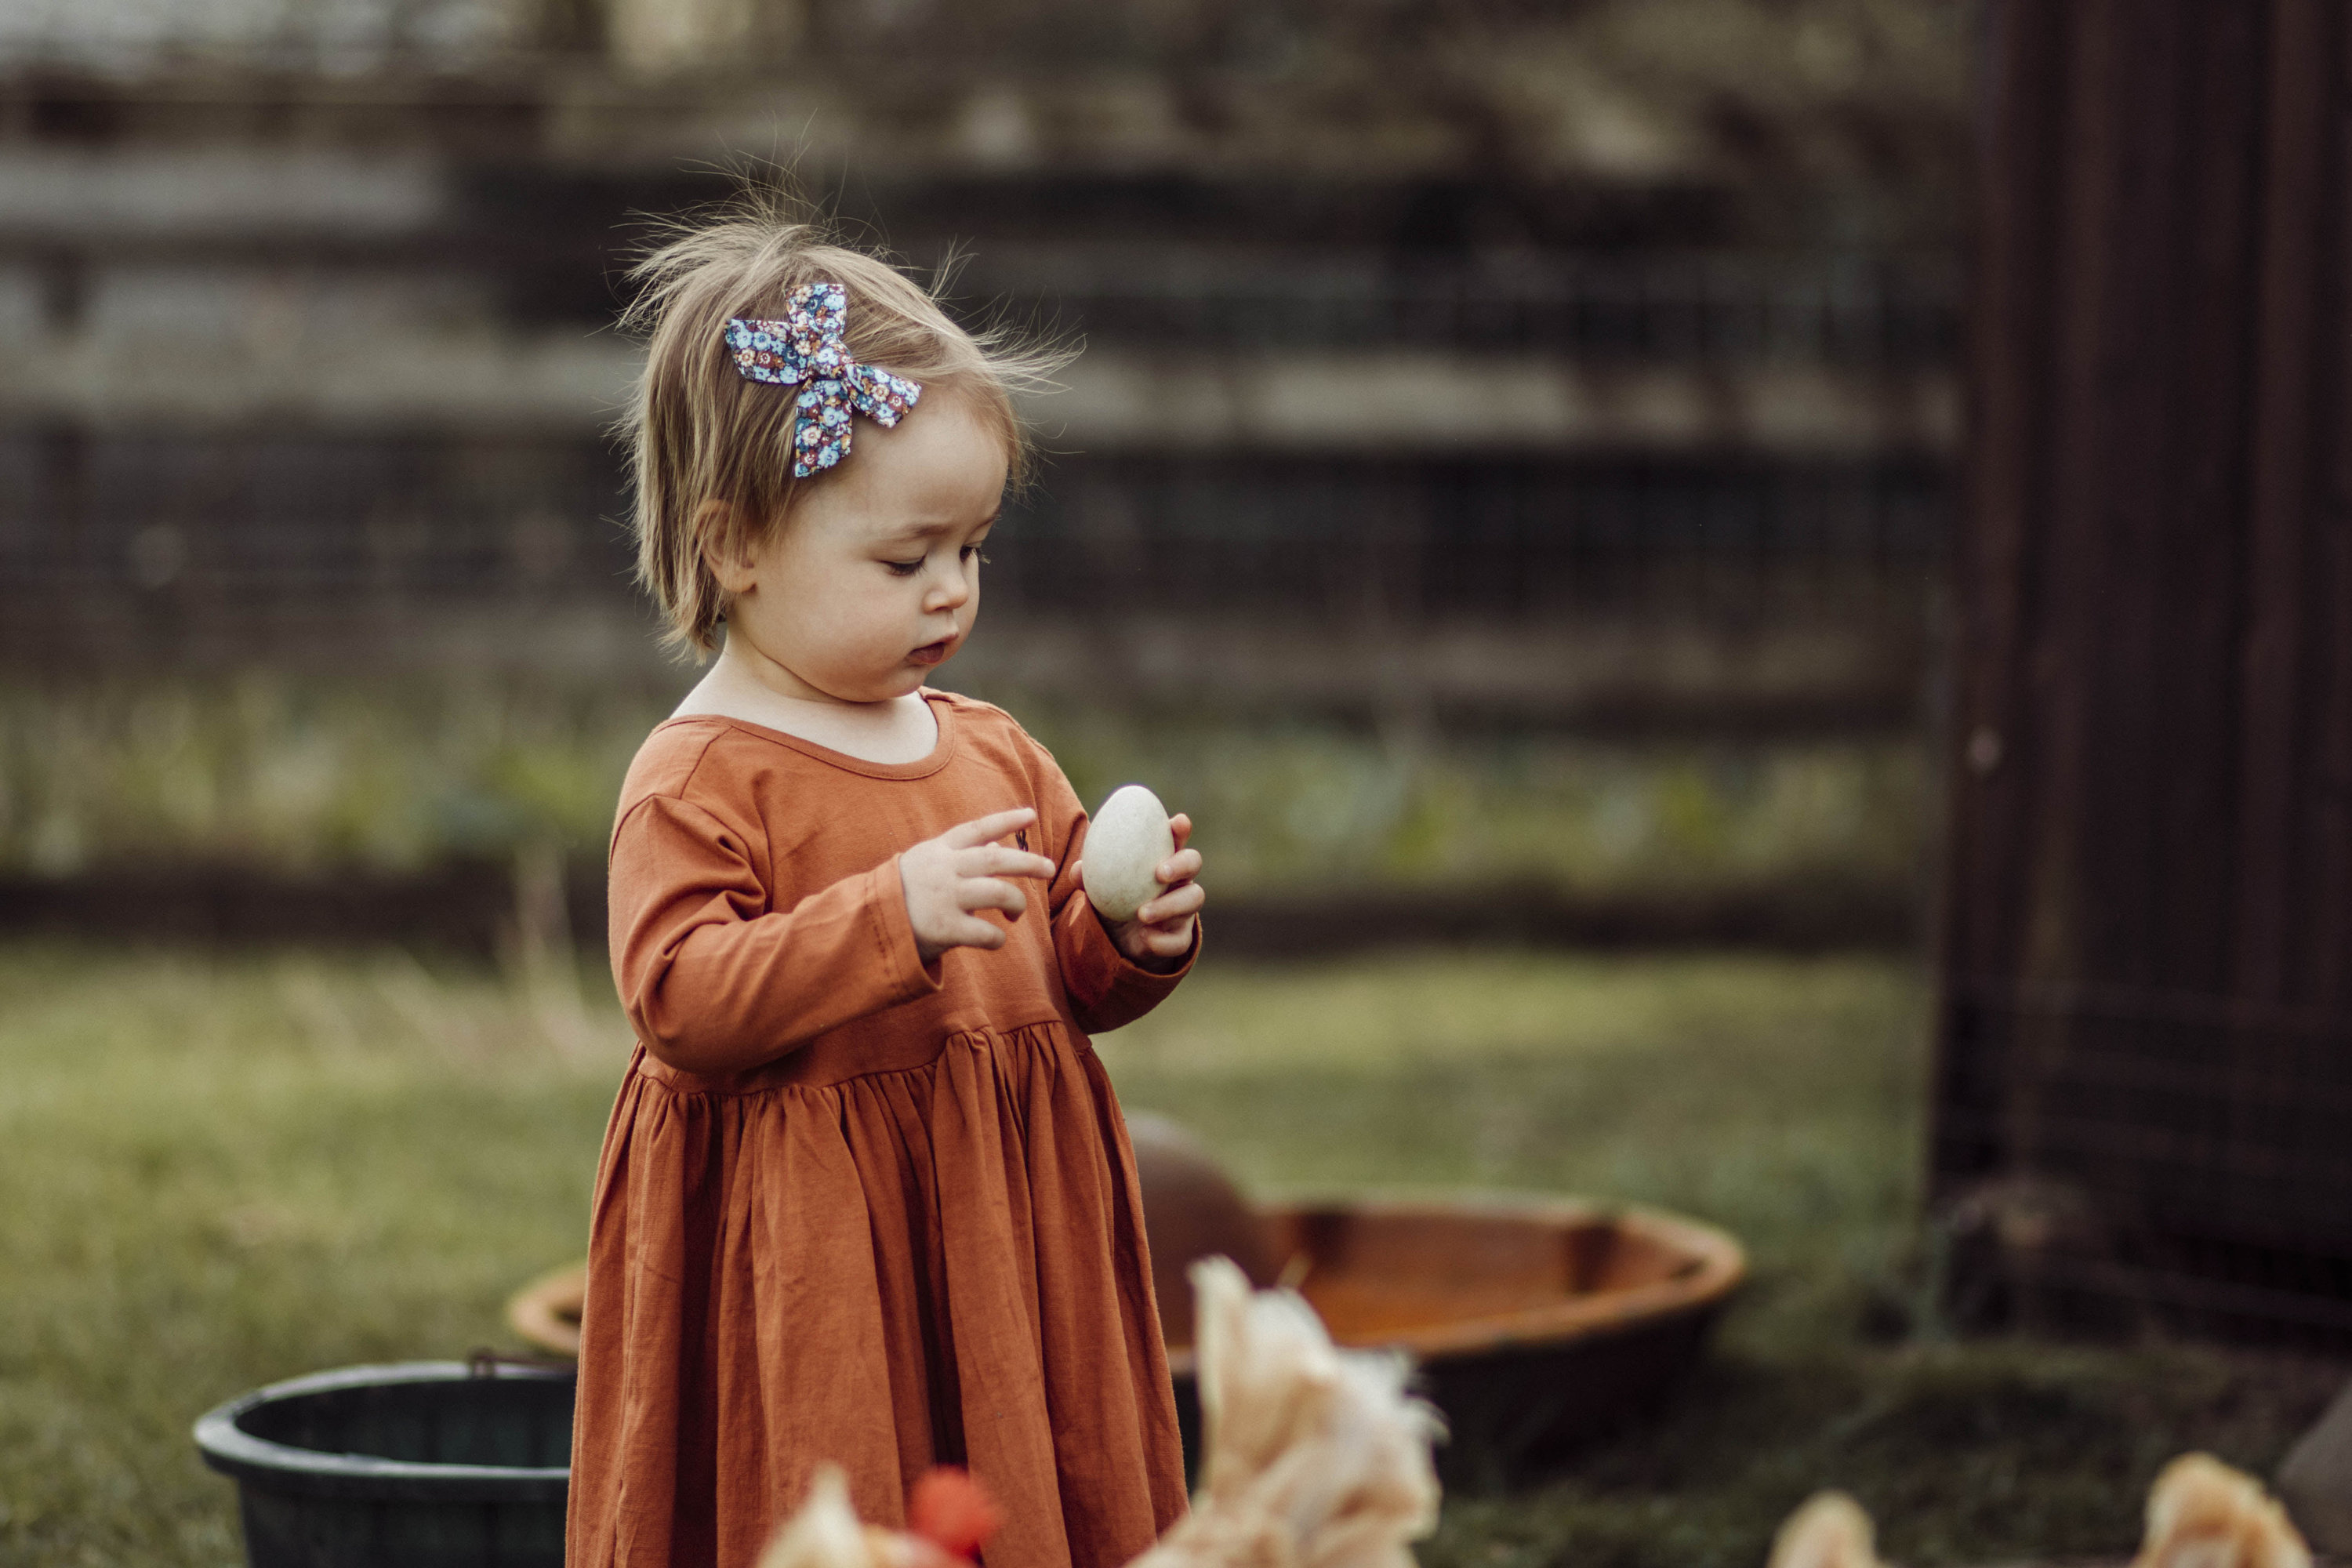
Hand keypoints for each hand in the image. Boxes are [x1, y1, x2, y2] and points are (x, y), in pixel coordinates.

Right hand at [899, 808, 1057, 965]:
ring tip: (1017, 912)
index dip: (1006, 820)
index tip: (1031, 815)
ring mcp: (945, 898)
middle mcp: (945, 870)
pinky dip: (999, 937)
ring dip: (1017, 902)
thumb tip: (994, 845)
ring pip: (998, 892)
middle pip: (995, 859)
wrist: (865, 923)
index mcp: (939, 851)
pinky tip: (997, 939)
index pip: (978, 829)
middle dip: (1027, 862)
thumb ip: (957, 855)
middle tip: (1049, 868)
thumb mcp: (924, 863)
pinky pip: (986, 933)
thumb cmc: (900, 894)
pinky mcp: (944, 929)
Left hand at [1089, 814, 1202, 971]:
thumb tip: (1077, 870)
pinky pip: (1180, 939)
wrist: (1120, 941)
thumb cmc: (1115, 901)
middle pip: (1193, 862)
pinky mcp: (1180, 936)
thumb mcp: (1100, 889)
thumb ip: (1089, 878)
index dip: (1180, 829)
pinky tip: (1145, 937)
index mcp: (1161, 860)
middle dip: (1181, 863)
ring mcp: (1183, 908)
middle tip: (1159, 872)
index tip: (1178, 822)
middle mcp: (1178, 880)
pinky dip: (1163, 939)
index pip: (1175, 838)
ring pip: (1193, 899)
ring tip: (1142, 913)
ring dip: (1169, 905)